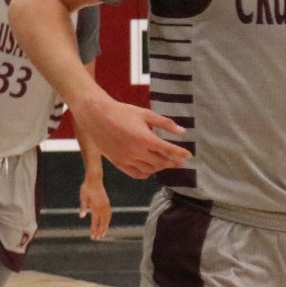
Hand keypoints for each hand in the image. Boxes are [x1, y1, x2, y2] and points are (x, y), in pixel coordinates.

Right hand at [76, 95, 190, 179]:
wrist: (96, 116)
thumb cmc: (122, 112)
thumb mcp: (145, 113)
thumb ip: (165, 123)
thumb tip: (182, 132)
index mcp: (145, 138)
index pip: (168, 150)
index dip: (180, 154)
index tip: (189, 156)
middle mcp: (137, 152)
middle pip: (161, 162)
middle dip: (173, 162)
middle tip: (180, 161)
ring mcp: (127, 160)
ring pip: (150, 169)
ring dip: (161, 167)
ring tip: (166, 162)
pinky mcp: (119, 164)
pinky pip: (137, 174)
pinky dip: (147, 173)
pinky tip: (151, 168)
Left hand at [79, 174, 111, 239]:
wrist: (94, 179)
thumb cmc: (86, 188)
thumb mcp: (82, 197)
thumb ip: (83, 207)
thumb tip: (81, 216)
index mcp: (95, 206)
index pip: (95, 221)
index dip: (94, 229)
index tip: (92, 236)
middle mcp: (102, 206)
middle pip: (102, 222)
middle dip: (99, 231)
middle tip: (97, 238)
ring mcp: (106, 204)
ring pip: (107, 219)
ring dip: (105, 227)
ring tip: (102, 234)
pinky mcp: (107, 202)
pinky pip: (109, 213)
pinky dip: (108, 220)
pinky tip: (106, 223)